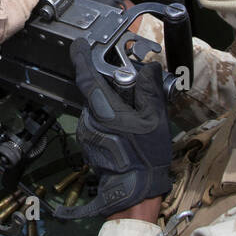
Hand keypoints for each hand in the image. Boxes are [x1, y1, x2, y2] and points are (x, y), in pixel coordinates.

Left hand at [61, 38, 172, 217]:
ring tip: (132, 119)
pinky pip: (96, 121)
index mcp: (106, 110)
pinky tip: (124, 131)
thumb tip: (149, 68)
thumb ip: (150, 91)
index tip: (79, 45)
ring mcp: (86, 131)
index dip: (81, 58)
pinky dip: (108, 119)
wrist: (133, 191)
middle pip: (95, 92)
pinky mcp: (87, 141)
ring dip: (110, 106)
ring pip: (96, 107)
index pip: (87, 78)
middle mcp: (91, 119)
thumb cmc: (146, 157)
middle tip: (131, 94)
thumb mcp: (156, 120)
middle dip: (109, 88)